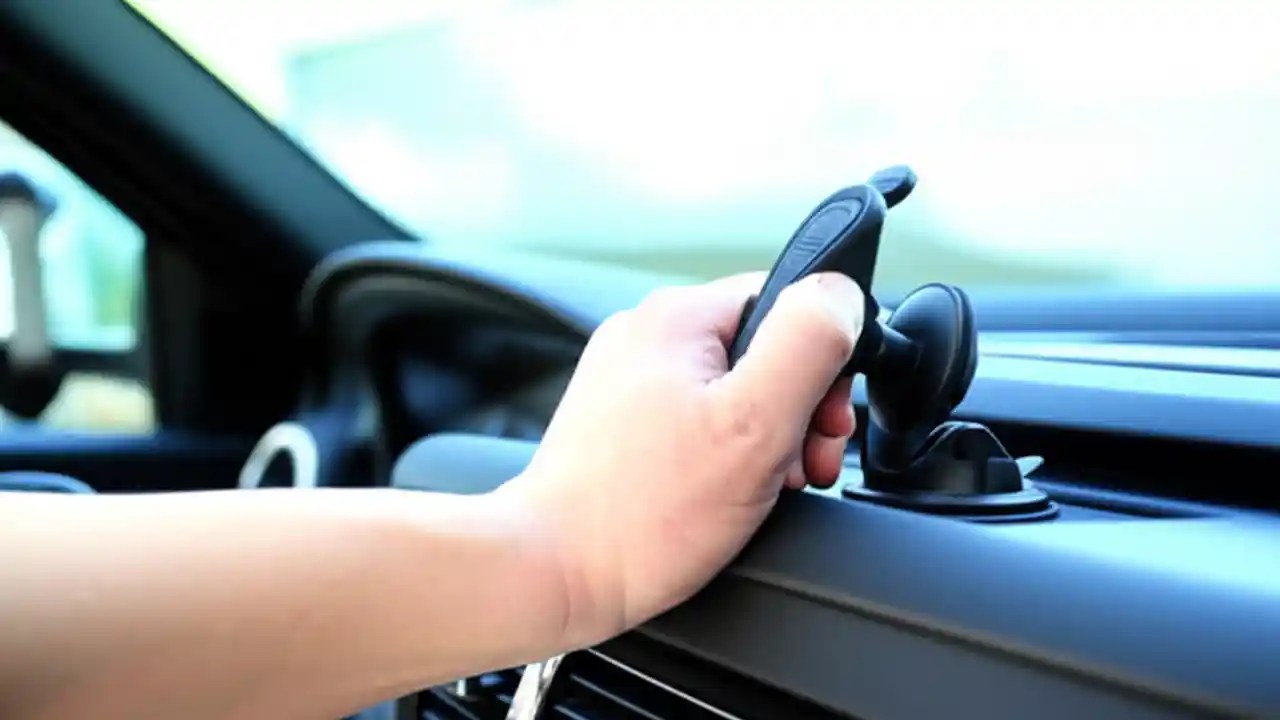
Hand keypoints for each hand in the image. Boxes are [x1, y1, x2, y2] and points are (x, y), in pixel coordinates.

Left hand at [497, 272, 864, 646]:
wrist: (553, 573)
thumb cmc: (644, 512)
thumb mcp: (754, 422)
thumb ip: (807, 345)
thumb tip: (841, 293)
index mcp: (678, 316)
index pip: (787, 301)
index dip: (824, 361)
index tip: (824, 421)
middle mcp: (645, 336)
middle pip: (761, 349)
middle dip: (797, 409)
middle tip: (799, 466)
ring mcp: (626, 381)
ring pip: (731, 390)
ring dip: (764, 437)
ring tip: (760, 487)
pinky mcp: (617, 424)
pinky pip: (695, 420)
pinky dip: (722, 453)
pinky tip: (723, 493)